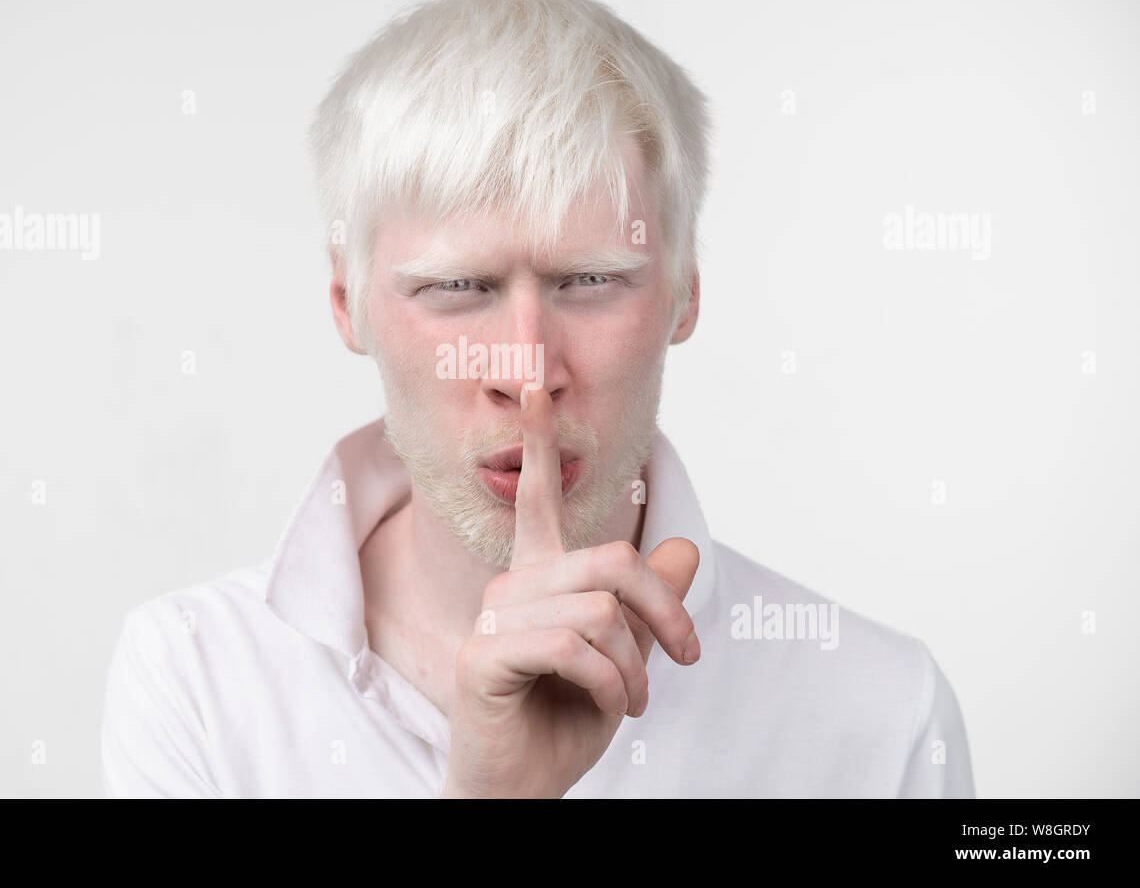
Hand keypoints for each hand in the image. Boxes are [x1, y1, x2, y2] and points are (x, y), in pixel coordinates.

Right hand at [440, 386, 700, 797]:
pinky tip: (615, 707)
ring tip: (637, 700)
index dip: (536, 440)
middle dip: (664, 608)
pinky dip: (613, 683)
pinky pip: (573, 647)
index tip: (534, 383)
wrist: (524, 787)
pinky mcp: (484, 655)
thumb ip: (649, 605)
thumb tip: (686, 547)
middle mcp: (513, 584)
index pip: (537, 496)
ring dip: (636, 665)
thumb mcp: (626, 659)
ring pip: (598, 609)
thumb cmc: (565, 721)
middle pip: (610, 559)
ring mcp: (494, 617)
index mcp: (540, 577)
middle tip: (686, 656)